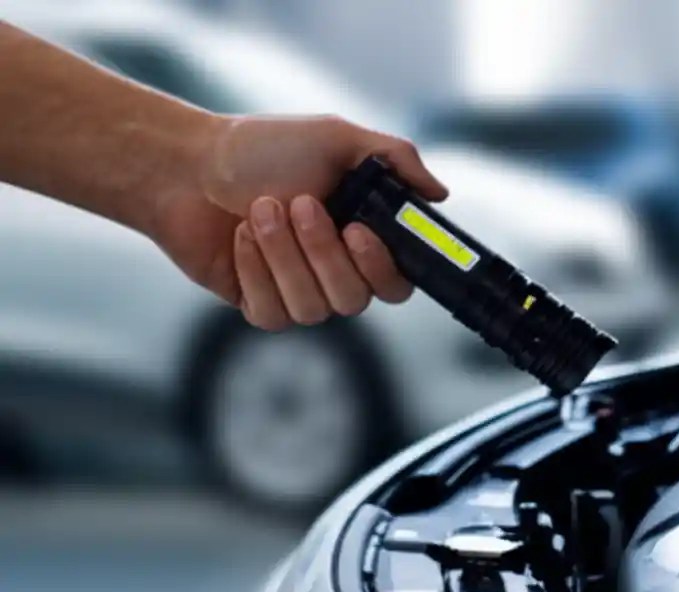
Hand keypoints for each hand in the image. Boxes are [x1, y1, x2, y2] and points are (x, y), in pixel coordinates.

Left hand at [151, 115, 446, 329]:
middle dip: (322, 251)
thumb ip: (396, 159)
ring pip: (313, 308)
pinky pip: (274, 314)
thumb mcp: (338, 138)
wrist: (188, 164)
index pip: (399, 283)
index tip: (358, 229)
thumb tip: (440, 194)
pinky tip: (240, 237)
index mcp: (364, 239)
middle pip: (356, 299)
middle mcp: (337, 272)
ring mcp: (299, 292)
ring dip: (283, 254)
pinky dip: (256, 271)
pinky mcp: (260, 306)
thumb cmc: (263, 148)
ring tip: (259, 209)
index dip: (384, 266)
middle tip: (297, 202)